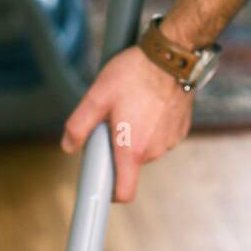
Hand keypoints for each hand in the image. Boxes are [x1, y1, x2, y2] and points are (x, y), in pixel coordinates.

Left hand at [60, 45, 193, 202]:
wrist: (171, 57)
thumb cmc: (135, 73)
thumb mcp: (98, 95)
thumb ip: (79, 125)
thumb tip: (68, 145)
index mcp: (132, 149)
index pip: (124, 193)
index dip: (111, 192)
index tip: (102, 178)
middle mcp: (154, 151)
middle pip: (131, 164)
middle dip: (120, 147)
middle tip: (114, 120)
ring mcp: (170, 141)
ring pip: (146, 148)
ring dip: (137, 135)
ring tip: (133, 105)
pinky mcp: (181, 128)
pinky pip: (162, 136)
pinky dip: (154, 126)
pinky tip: (149, 102)